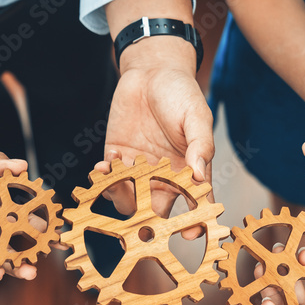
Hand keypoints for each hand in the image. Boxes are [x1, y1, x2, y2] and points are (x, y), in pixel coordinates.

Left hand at [104, 38, 214, 219]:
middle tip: (141, 224)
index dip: (194, 220)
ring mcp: (139, 168)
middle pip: (158, 209)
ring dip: (122, 197)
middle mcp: (164, 175)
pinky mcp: (117, 156)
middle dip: (150, 221)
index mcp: (189, 170)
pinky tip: (103, 168)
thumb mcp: (197, 117)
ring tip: (118, 185)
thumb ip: (200, 146)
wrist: (151, 71)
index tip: (189, 233)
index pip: (194, 202)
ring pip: (130, 198)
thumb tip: (201, 176)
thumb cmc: (181, 93)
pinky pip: (109, 177)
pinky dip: (103, 178)